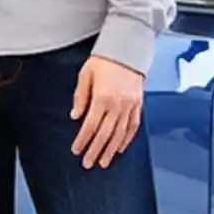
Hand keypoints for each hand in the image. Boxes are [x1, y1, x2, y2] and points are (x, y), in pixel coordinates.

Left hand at [70, 55, 144, 169]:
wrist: (127, 49)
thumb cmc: (104, 60)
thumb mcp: (85, 75)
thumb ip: (80, 97)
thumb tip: (75, 116)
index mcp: (102, 97)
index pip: (90, 125)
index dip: (82, 140)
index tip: (76, 150)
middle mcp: (117, 104)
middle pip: (104, 134)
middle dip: (95, 151)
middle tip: (88, 164)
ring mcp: (130, 105)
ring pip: (120, 134)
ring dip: (111, 150)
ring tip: (104, 162)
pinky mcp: (138, 104)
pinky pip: (133, 126)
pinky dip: (127, 139)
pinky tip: (120, 148)